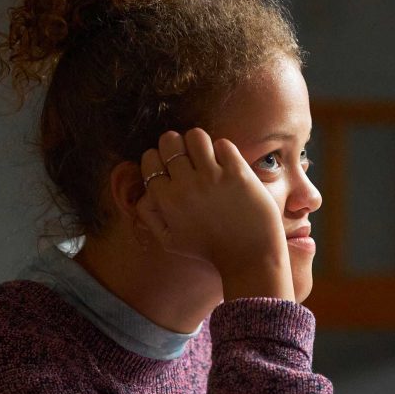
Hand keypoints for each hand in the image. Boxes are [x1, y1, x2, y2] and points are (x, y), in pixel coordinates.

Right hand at [135, 129, 292, 299]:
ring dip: (200, 143)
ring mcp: (213, 177)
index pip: (150, 159)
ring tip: (207, 157)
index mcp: (167, 201)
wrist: (250, 257)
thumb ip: (151, 217)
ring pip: (196, 136)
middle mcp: (186, 186)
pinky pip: (223, 145)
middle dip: (175, 144)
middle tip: (187, 157)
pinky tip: (227, 166)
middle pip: (169, 141)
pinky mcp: (238, 173)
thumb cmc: (210, 250)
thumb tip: (143, 194)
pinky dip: (224, 151)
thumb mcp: (170, 242)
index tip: (169, 166)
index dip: (158, 159)